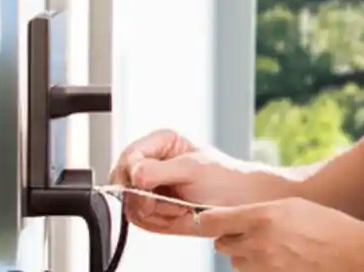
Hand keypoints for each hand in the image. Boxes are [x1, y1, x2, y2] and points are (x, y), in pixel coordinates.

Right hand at [109, 128, 264, 235]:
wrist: (240, 202)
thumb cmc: (225, 179)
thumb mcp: (194, 169)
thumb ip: (161, 170)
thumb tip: (136, 173)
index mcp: (161, 143)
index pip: (129, 155)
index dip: (131, 172)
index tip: (143, 183)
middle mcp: (151, 164)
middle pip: (123, 183)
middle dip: (146, 198)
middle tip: (170, 201)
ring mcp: (150, 188)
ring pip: (131, 205)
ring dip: (156, 211)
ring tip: (181, 207)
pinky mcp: (152, 208)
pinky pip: (140, 220)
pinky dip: (159, 221)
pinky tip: (178, 214)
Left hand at [197, 198, 363, 271]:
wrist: (348, 254)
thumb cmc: (326, 225)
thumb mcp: (291, 206)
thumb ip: (260, 212)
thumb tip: (237, 216)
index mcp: (262, 218)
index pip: (213, 221)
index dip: (206, 220)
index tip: (206, 219)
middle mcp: (258, 243)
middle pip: (221, 244)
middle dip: (230, 238)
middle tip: (248, 231)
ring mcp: (263, 267)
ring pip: (235, 262)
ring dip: (244, 255)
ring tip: (268, 246)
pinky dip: (258, 267)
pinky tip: (278, 258)